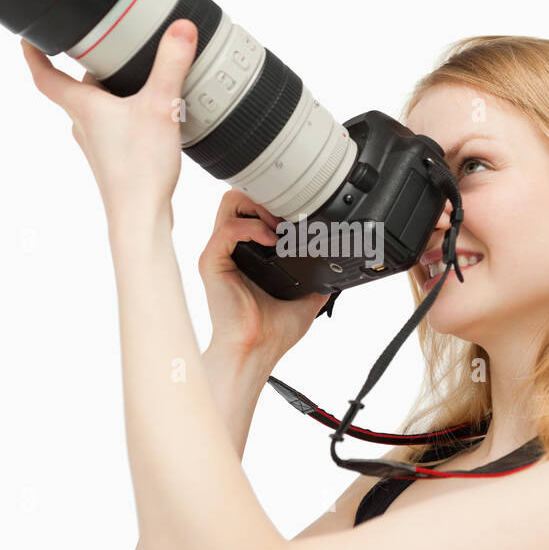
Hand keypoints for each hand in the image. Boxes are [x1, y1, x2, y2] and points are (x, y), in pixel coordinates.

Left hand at [21, 19, 198, 231]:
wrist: (140, 217)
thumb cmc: (139, 170)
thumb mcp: (159, 106)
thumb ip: (170, 64)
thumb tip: (180, 28)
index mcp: (83, 107)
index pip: (45, 75)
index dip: (34, 53)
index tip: (29, 37)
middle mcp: (84, 125)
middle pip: (78, 87)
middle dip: (92, 67)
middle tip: (107, 46)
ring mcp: (98, 144)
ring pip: (99, 108)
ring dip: (113, 92)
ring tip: (138, 78)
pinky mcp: (114, 159)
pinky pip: (115, 127)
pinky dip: (127, 114)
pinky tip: (152, 116)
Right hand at [199, 188, 330, 360]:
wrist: (256, 351)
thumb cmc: (270, 332)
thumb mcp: (304, 300)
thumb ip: (317, 282)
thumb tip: (336, 275)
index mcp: (245, 254)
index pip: (251, 209)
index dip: (273, 204)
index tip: (295, 217)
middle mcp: (229, 250)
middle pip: (238, 198)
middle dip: (265, 199)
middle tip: (286, 219)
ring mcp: (219, 254)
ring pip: (229, 204)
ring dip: (259, 208)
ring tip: (278, 228)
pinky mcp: (212, 262)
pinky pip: (227, 229)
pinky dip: (251, 227)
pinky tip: (271, 239)